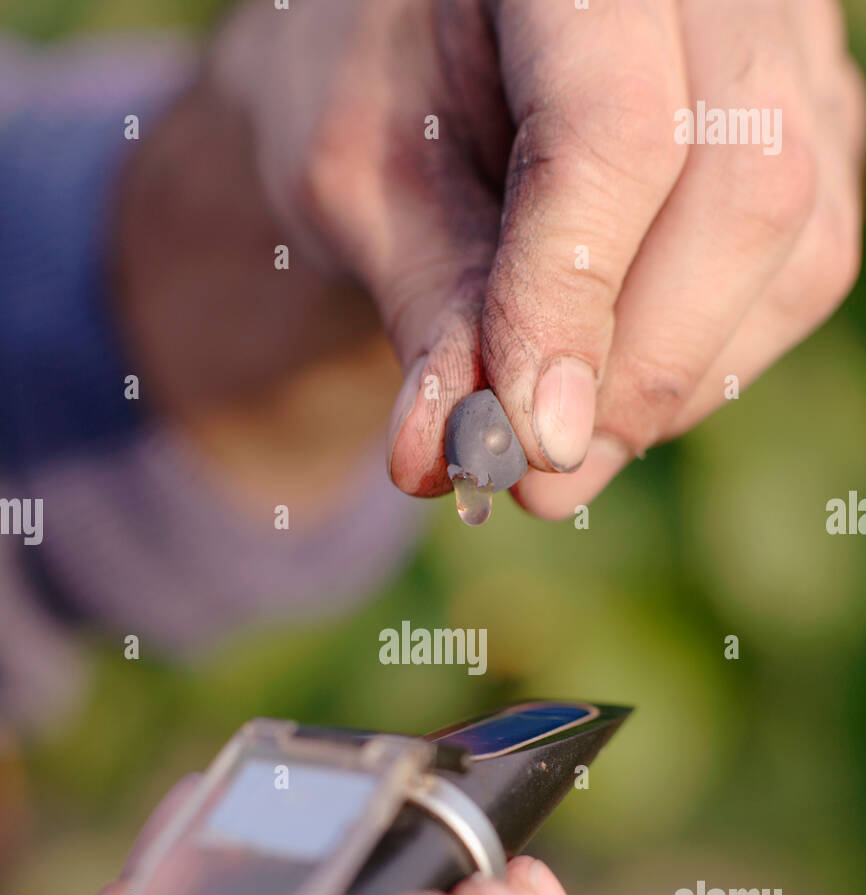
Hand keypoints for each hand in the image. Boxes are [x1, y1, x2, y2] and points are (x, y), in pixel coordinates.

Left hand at [203, 0, 862, 518]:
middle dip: (639, 368)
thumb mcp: (359, 183)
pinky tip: (614, 379)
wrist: (431, 57)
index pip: (617, 127)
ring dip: (673, 383)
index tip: (526, 442)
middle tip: (538, 475)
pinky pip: (802, 276)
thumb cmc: (381, 96)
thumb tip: (450, 459)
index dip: (573, 299)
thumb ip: (425, 309)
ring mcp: (790, 48)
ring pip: (797, 249)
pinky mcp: (819, 129)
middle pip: (746, 187)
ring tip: (558, 434)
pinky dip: (706, 361)